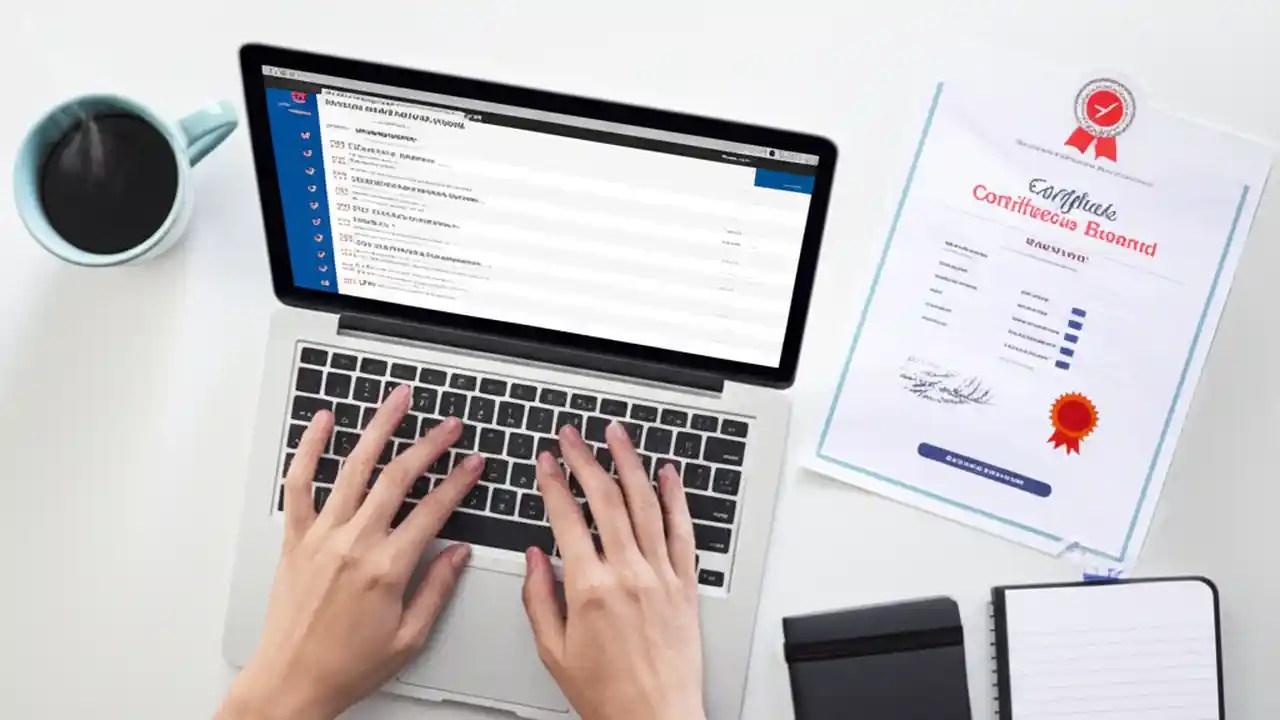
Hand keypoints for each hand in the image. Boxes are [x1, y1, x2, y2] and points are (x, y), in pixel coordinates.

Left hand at [217, 386, 483, 719]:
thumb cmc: (346, 667)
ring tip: (397, 402)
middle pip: (399, 478)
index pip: (434, 510)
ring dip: (379, 429)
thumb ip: (437, 589)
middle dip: (430, 445)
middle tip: (449, 426)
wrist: (290, 683)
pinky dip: (309, 449)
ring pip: (354, 468)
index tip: (473, 464)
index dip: (459, 482)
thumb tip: (457, 554)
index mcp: (387, 569)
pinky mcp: (294, 539)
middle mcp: (353, 544)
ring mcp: (321, 536)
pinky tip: (322, 423)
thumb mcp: (409, 637)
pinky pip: (299, 484)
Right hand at [523, 423, 705, 719]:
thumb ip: (538, 599)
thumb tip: (534, 557)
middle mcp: (628, 575)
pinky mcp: (686, 586)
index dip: (553, 483)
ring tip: (617, 436)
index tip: (546, 461)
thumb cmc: (607, 695)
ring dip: (629, 463)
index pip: (567, 519)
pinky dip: (675, 497)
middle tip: (573, 436)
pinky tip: (667, 474)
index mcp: (589, 590)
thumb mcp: (553, 651)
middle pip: (606, 500)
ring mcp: (661, 577)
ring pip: (646, 504)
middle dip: (586, 460)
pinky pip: (682, 531)